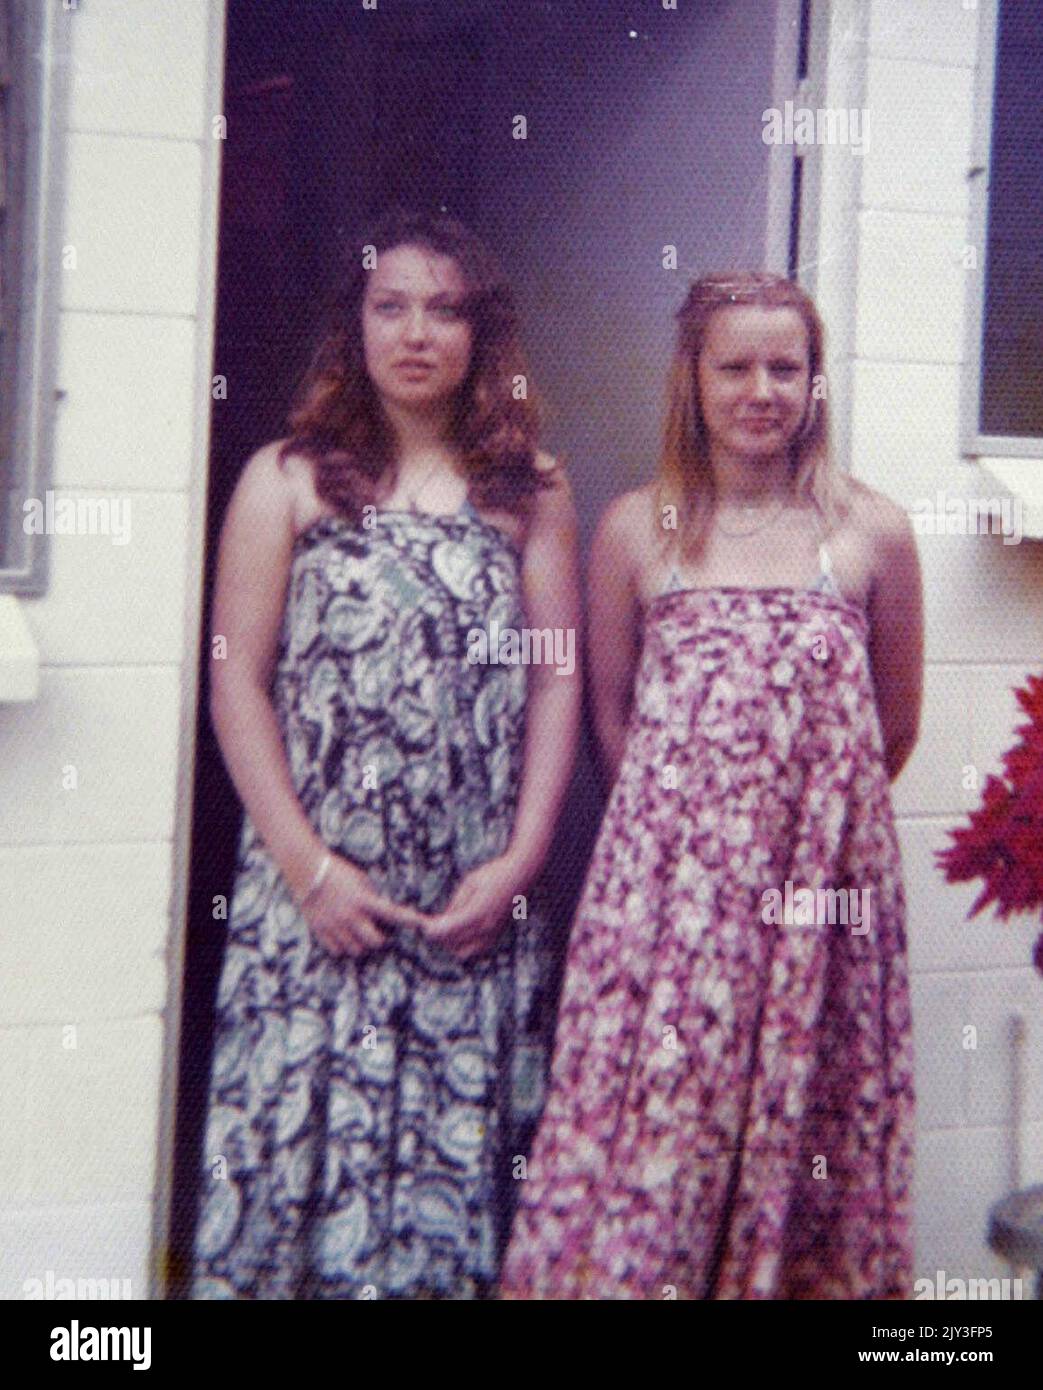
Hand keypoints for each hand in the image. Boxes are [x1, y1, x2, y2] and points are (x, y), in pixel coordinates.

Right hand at [301, 854, 428, 958]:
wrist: (307, 870)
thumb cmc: (337, 871)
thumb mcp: (361, 879)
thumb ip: (371, 897)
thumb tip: (381, 912)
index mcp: (363, 900)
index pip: (392, 914)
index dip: (409, 920)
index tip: (423, 924)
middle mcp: (351, 916)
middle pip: (374, 943)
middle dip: (380, 940)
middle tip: (378, 932)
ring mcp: (335, 926)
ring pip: (355, 950)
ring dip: (360, 944)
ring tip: (358, 933)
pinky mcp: (320, 931)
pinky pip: (336, 950)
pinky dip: (342, 947)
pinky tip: (343, 936)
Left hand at [422, 855, 526, 960]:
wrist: (520, 876)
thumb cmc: (493, 874)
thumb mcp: (469, 883)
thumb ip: (456, 904)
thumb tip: (442, 920)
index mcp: (476, 912)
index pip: (445, 930)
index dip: (429, 929)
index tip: (421, 924)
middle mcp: (485, 928)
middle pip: (451, 944)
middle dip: (437, 938)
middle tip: (429, 926)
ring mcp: (492, 934)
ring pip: (462, 952)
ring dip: (450, 944)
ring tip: (445, 929)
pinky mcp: (496, 936)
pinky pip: (474, 951)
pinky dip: (462, 946)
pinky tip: (459, 933)